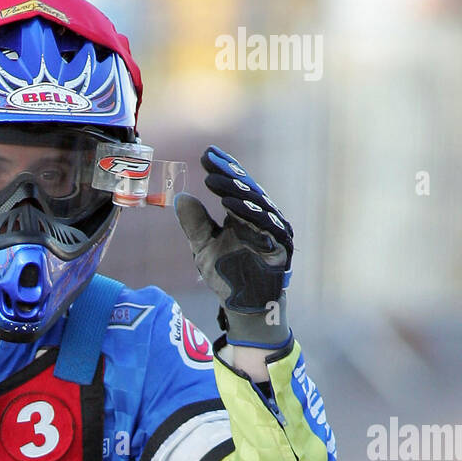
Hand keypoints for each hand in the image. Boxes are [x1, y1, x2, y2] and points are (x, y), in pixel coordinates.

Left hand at [175, 146, 292, 348]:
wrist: (244, 306)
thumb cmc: (226, 275)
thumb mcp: (203, 246)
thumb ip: (195, 223)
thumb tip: (180, 197)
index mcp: (245, 213)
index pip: (234, 184)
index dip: (222, 168)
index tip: (205, 154)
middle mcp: (262, 216)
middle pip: (245, 188)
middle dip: (227, 173)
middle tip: (209, 159)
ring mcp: (274, 229)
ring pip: (255, 203)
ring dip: (235, 190)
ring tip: (214, 178)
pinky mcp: (281, 244)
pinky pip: (264, 224)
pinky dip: (248, 213)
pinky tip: (230, 203)